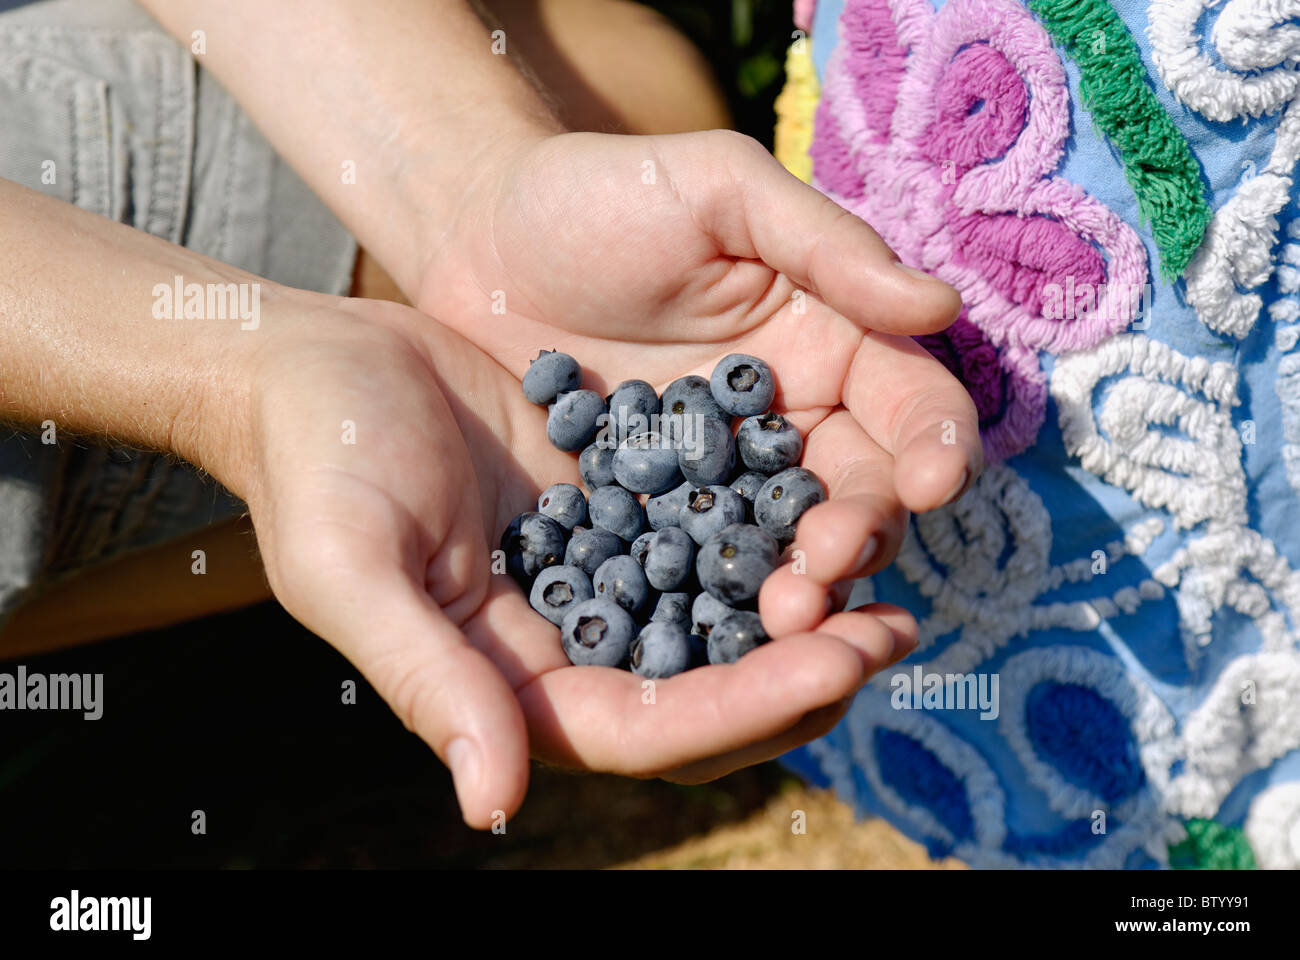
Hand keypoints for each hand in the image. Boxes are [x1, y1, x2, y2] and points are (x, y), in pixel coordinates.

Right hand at [234, 295, 918, 827]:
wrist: (315, 364)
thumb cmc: (314, 463)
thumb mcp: (354, 568)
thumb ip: (428, 681)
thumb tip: (492, 805)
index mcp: (508, 684)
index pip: (642, 726)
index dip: (740, 707)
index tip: (832, 663)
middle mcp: (564, 645)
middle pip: (702, 697)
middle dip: (799, 678)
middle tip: (887, 634)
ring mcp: (597, 575)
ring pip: (720, 625)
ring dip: (805, 618)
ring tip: (889, 594)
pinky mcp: (613, 507)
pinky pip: (707, 538)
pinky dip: (768, 539)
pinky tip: (831, 510)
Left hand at [417, 130, 982, 634]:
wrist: (481, 240)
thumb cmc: (607, 192)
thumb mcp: (721, 191)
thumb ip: (825, 245)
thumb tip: (941, 308)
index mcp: (833, 343)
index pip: (910, 403)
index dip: (935, 444)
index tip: (935, 482)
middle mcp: (792, 422)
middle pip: (860, 493)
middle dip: (862, 534)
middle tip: (829, 562)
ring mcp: (721, 481)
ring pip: (786, 545)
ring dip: (797, 583)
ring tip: (780, 614)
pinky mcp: (652, 518)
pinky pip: (693, 565)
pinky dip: (708, 599)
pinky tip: (706, 632)